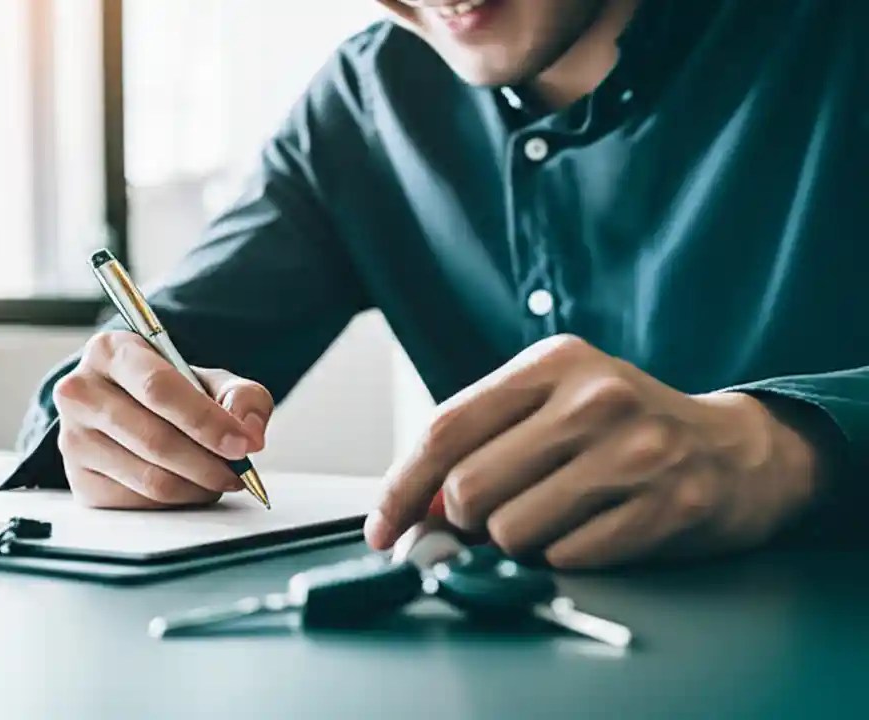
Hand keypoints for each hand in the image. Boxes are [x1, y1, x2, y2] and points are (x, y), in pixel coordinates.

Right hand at [52, 331, 272, 508]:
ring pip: (150, 478)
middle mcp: (81, 392)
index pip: (158, 389)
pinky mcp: (79, 481)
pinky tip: (190, 486)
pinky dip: (176, 501)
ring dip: (197, 486)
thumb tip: (250, 432)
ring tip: (219, 478)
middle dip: (208, 463)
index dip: (206, 421)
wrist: (127, 408)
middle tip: (239, 471)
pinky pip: (138, 503)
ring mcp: (73, 439)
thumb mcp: (209, 380)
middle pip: (155, 440)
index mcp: (111, 351)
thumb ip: (242, 396)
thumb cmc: (169, 392)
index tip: (241, 444)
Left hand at [365, 335, 820, 567]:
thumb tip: (411, 509)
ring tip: (552, 518)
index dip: (401, 487)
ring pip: (512, 530)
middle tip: (488, 522)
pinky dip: (564, 557)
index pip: (445, 430)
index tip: (383, 527)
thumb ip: (480, 443)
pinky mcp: (668, 504)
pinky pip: (568, 557)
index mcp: (552, 362)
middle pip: (470, 488)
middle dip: (464, 521)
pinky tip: (593, 530)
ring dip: (516, 543)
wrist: (736, 451)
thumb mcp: (551, 406)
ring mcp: (636, 450)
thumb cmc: (621, 430)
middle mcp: (594, 398)